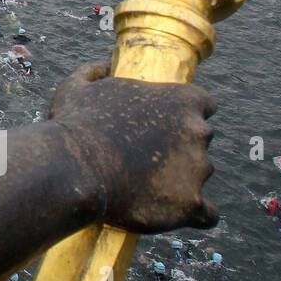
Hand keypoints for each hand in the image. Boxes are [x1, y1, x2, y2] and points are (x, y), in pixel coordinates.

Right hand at [50, 62, 216, 233]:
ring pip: (199, 174)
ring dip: (178, 178)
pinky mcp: (191, 204)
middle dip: (179, 147)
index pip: (203, 104)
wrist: (73, 168)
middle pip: (199, 139)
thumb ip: (92, 73)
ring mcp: (199, 169)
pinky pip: (207, 213)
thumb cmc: (75, 124)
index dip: (185, 114)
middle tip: (145, 157)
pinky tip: (170, 211)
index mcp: (181, 100)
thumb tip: (101, 67)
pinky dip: (193, 212)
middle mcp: (198, 132)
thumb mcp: (77, 87)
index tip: (165, 124)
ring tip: (143, 186)